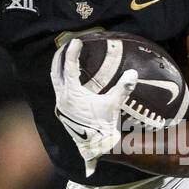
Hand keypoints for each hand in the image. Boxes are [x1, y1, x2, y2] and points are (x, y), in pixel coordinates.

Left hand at [50, 38, 137, 175]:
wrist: (96, 147)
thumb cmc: (104, 126)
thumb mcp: (113, 105)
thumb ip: (122, 88)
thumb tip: (133, 73)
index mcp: (72, 94)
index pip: (70, 68)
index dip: (73, 52)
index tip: (77, 41)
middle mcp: (62, 98)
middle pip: (56, 72)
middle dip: (59, 58)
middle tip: (64, 46)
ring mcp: (61, 106)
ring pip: (56, 83)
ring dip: (59, 70)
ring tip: (64, 60)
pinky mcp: (63, 113)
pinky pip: (60, 92)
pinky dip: (63, 82)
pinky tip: (69, 82)